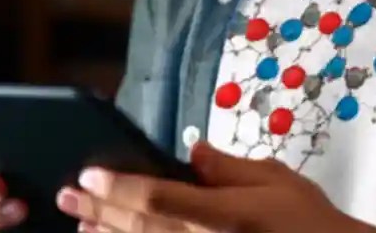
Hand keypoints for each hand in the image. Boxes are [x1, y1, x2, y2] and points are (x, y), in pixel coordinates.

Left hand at [55, 141, 375, 232]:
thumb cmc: (308, 222)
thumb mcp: (276, 181)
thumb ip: (229, 168)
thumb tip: (193, 151)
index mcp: (226, 215)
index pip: (158, 198)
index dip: (118, 186)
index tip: (89, 171)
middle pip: (141, 228)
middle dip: (99, 208)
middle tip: (68, 192)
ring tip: (81, 222)